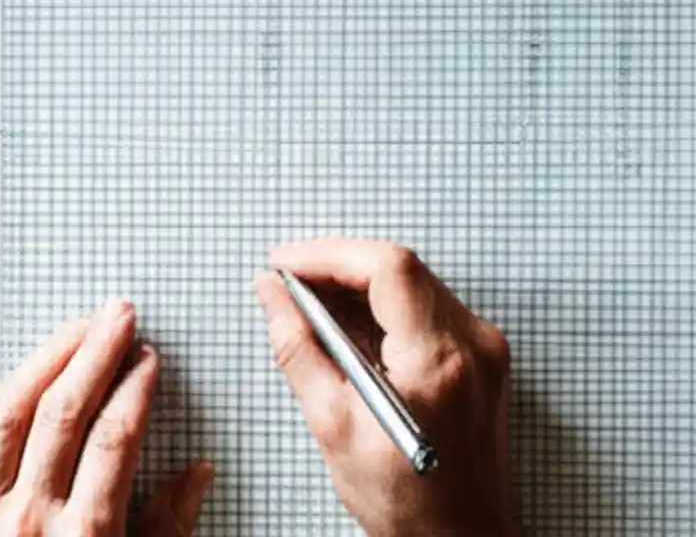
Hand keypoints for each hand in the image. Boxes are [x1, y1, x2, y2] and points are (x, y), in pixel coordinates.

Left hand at [0, 301, 213, 535]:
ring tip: (77, 326)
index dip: (134, 387)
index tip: (149, 357)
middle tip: (120, 314)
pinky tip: (23, 372)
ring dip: (45, 357)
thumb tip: (197, 471)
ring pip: (10, 409)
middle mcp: (29, 518)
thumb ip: (168, 527)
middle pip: (63, 410)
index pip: (113, 437)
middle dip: (95, 351)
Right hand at [255, 239, 518, 536]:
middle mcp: (472, 344)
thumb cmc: (405, 500)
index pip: (387, 267)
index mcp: (437, 361)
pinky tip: (347, 326)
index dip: (328, 254)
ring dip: (356, 283)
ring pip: (411, 282)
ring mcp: (483, 347)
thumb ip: (299, 349)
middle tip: (287, 283)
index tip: (285, 265)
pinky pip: (424, 306)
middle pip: (399, 268)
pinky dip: (381, 306)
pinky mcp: (481, 356)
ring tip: (308, 305)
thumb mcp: (333, 425)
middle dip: (336, 266)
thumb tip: (272, 295)